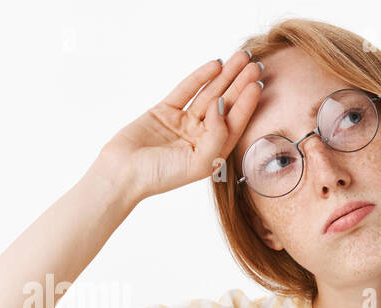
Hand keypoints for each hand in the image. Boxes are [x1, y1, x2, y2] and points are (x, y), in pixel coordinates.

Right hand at [90, 50, 263, 203]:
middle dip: (240, 84)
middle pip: (226, 105)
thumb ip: (217, 137)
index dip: (247, 103)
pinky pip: (186, 90)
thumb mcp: (198, 163)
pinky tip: (215, 65)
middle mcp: (201, 136)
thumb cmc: (161, 176)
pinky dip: (200, 77)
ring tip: (240, 57)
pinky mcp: (165, 110)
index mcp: (213, 152)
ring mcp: (184, 122)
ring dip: (225, 76)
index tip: (258, 84)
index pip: (235, 123)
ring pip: (208, 94)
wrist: (123, 173)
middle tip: (255, 64)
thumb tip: (222, 105)